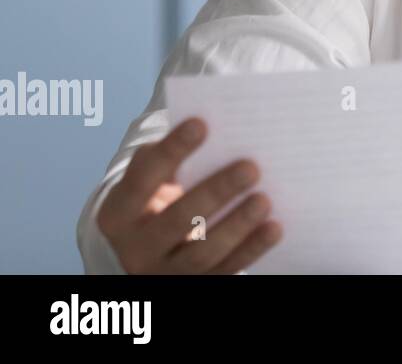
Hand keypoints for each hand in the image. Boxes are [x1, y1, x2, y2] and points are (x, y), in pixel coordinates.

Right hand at [96, 117, 281, 273]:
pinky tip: (275, 227)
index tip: (201, 124)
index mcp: (119, 212)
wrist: (146, 252)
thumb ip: (173, 157)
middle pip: (176, 220)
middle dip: (215, 192)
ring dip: (237, 226)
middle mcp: (135, 247)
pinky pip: (225, 270)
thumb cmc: (157, 199)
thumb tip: (220, 126)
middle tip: (251, 167)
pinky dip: (252, 249)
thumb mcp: (151, 181)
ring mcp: (163, 272)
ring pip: (202, 252)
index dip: (171, 151)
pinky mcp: (193, 285)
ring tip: (264, 199)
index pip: (142, 179)